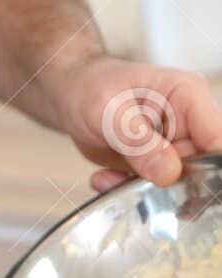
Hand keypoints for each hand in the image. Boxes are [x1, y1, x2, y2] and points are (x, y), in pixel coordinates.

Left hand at [50, 55, 221, 192]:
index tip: (182, 187)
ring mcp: (178, 145)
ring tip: (109, 180)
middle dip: (170, 187)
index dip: (210, 169)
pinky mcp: (161, 164)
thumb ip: (138, 142)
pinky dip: (130, 190)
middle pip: (205, 168)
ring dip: (143, 190)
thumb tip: (171, 173)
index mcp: (188, 95)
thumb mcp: (106, 111)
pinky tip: (104, 180)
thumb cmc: (89, 87)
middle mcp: (190, 122)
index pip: (217, 138)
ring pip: (180, 185)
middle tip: (135, 187)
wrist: (70, 93)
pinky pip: (157, 189)